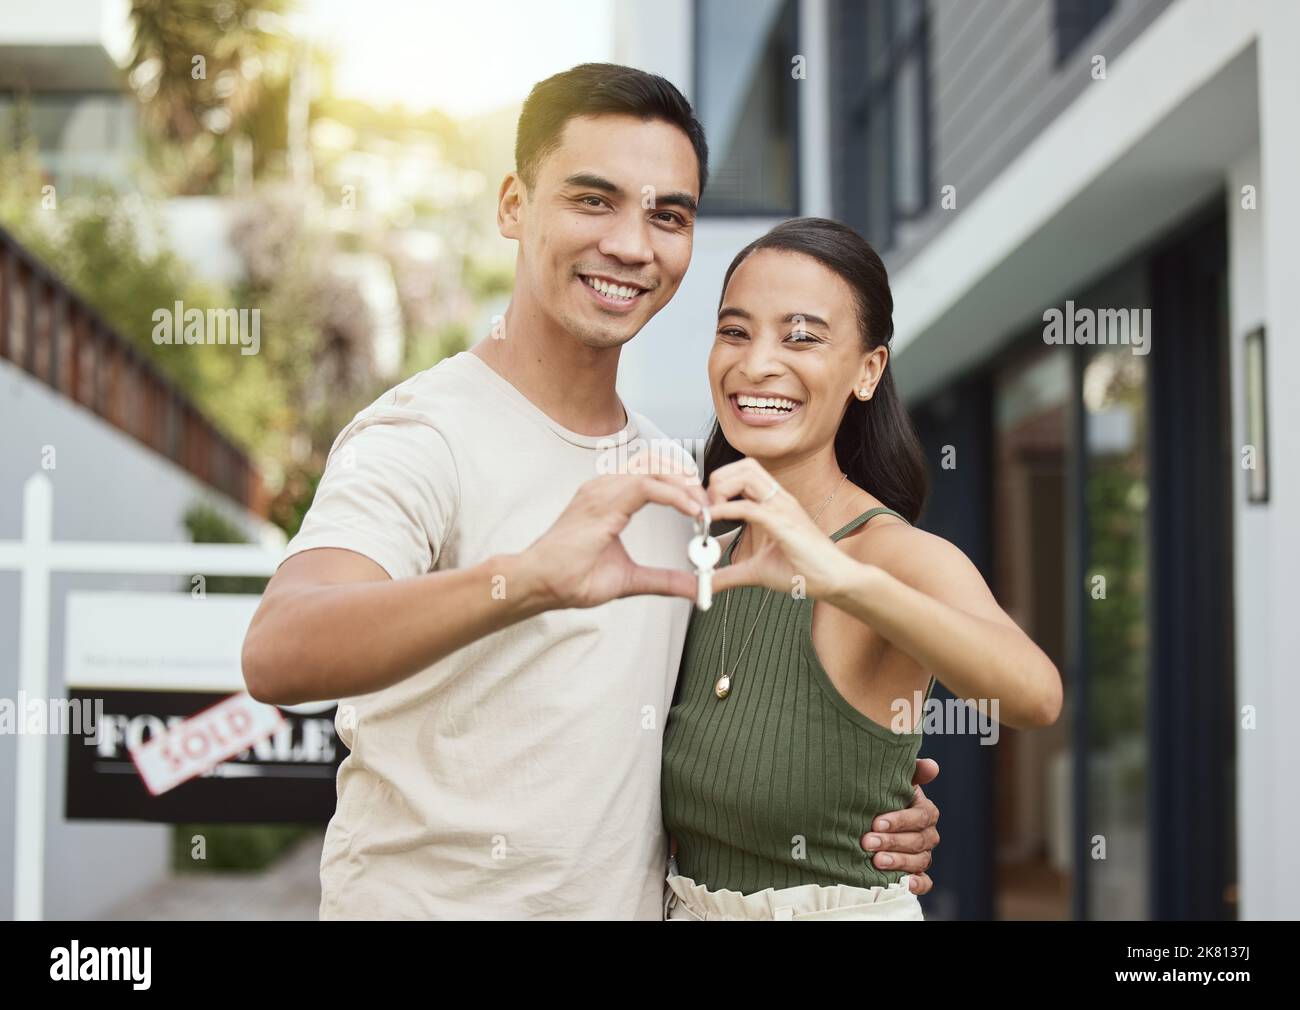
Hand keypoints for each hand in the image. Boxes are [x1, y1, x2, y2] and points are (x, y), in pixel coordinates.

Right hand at [518, 474, 706, 609]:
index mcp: (607, 497)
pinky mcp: (603, 501)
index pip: (651, 474)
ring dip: (686, 488)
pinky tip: (692, 513)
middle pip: (657, 465)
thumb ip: (663, 580)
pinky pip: (648, 487)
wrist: (540, 584)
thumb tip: (694, 587)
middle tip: (709, 508)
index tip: (702, 510)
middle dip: (688, 482)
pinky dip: (676, 497)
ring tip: (704, 511)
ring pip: (656, 470)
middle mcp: (604, 486)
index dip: (681, 487)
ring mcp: (602, 490)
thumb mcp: (630, 579)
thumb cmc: (572, 578)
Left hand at [707, 459, 858, 598]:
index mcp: (775, 503)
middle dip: (718, 480)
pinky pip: (749, 507)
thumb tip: (704, 584)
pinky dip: (725, 510)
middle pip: (744, 466)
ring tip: (712, 512)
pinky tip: (713, 521)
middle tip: (708, 507)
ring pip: (746, 475)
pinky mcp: (784, 524)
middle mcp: (779, 499)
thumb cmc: (804, 569)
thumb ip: (729, 574)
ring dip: (721, 489)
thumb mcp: (756, 571)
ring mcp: (783, 509)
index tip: (707, 507)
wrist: (834, 580)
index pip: (745, 472)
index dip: (721, 483)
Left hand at [860, 758, 940, 893]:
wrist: (865, 819)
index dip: (900, 821)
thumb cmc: (879, 797)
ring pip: (919, 861)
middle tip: (867, 842)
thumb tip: (932, 766)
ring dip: (898, 862)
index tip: (876, 822)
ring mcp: (923, 856)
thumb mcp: (891, 782)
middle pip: (917, 841)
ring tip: (876, 862)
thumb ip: (911, 773)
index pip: (920, 817)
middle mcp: (927, 835)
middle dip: (891, 842)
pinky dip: (918, 884)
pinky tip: (906, 884)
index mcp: (925, 811)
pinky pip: (926, 883)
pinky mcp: (917, 874)